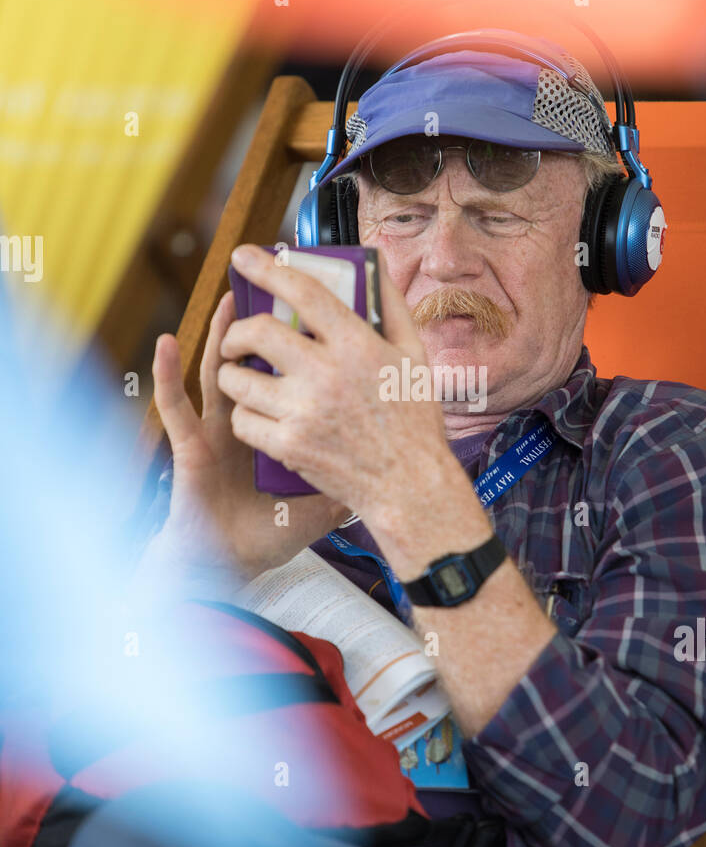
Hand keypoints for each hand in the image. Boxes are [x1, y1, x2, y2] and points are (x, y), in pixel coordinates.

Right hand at [151, 289, 349, 580]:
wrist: (235, 564)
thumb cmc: (276, 529)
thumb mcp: (327, 499)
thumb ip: (354, 468)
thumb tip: (399, 454)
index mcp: (285, 419)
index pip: (294, 367)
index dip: (304, 336)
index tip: (322, 304)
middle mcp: (250, 415)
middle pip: (256, 356)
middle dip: (262, 319)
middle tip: (275, 282)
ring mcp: (216, 426)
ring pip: (218, 368)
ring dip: (222, 333)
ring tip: (230, 297)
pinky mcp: (191, 445)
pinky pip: (176, 406)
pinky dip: (167, 374)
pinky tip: (165, 344)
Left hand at [216, 246, 459, 533]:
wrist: (410, 485)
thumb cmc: (414, 419)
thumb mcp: (414, 355)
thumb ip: (391, 306)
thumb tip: (373, 263)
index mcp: (358, 345)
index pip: (303, 292)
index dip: (267, 268)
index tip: (243, 256)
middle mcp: (327, 374)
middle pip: (257, 331)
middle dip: (236, 330)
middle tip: (237, 338)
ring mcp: (304, 412)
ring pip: (238, 378)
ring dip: (232, 373)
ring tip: (243, 376)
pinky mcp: (289, 446)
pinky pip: (243, 419)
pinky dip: (244, 414)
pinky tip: (258, 413)